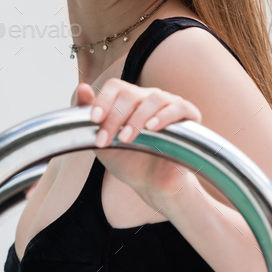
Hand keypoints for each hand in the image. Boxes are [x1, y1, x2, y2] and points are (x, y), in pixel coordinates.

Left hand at [70, 79, 201, 205]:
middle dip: (115, 117)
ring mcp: (170, 104)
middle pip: (131, 93)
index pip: (115, 86)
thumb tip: (81, 88)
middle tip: (107, 140)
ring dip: (137, 118)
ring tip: (127, 138)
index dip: (103, 100)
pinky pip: (179, 107)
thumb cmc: (128, 161)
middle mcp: (149, 97)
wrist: (152, 185)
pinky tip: (152, 127)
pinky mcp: (189, 116)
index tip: (94, 120)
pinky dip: (165, 115)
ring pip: (154, 98)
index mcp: (129, 99)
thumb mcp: (101, 141)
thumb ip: (88, 116)